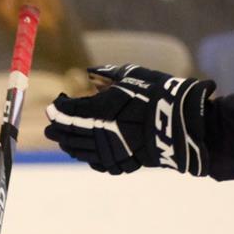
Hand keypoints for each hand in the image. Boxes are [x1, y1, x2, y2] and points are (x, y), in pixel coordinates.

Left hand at [45, 64, 212, 175]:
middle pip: (69, 132)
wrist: (183, 124)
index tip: (57, 103)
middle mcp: (99, 132)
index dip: (59, 108)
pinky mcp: (120, 163)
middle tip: (51, 125)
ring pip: (79, 150)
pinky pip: (96, 162)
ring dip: (68, 143)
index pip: (69, 111)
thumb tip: (91, 71)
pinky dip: (86, 156)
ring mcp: (109, 150)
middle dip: (58, 128)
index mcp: (98, 110)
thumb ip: (108, 74)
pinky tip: (82, 152)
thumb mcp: (132, 77)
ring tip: (62, 139)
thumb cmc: (158, 94)